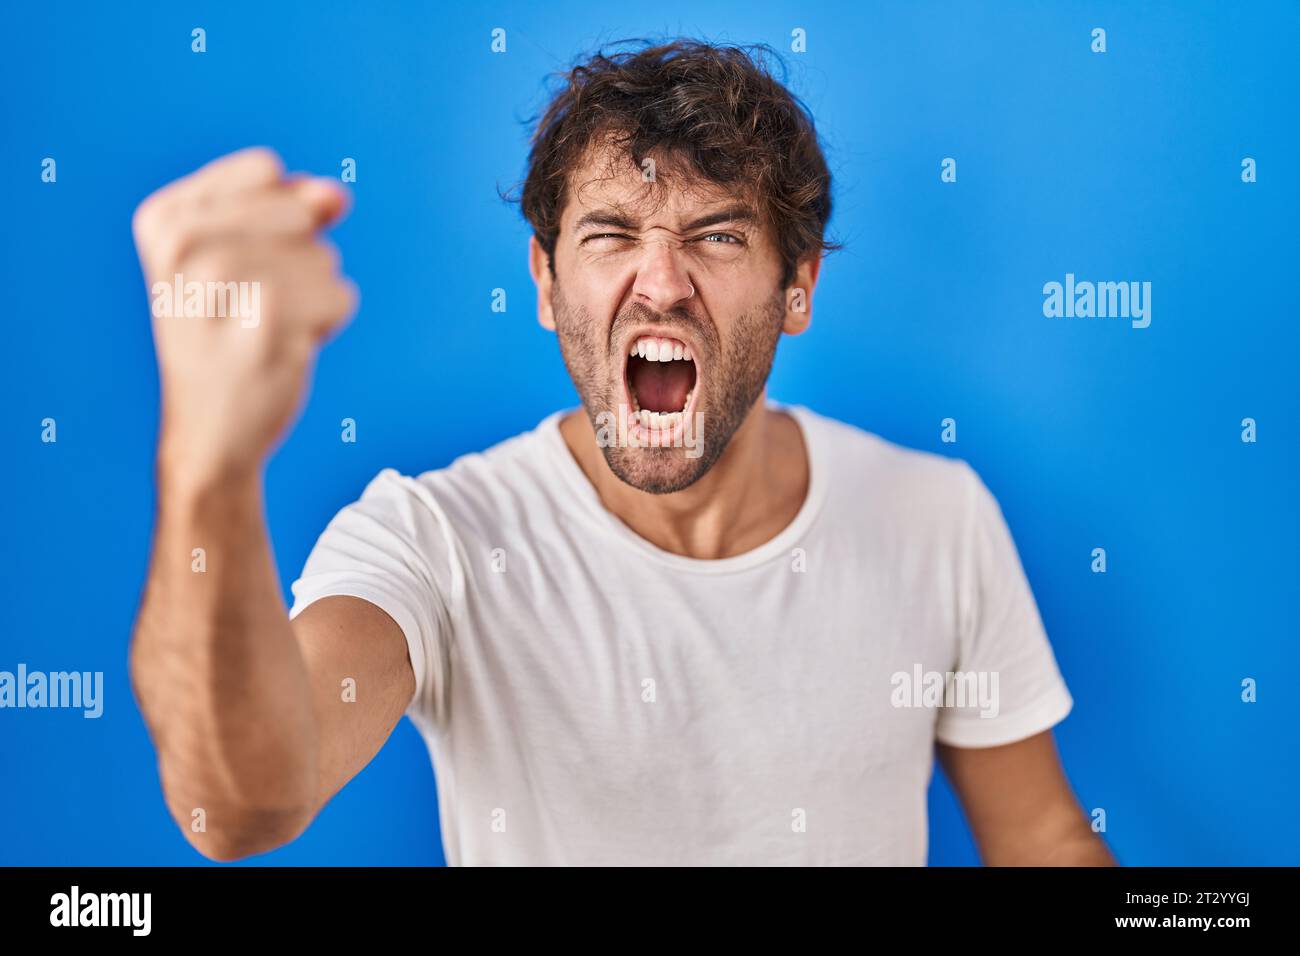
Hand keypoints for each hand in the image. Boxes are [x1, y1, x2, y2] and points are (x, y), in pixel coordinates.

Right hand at [132, 147, 356, 481]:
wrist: (211, 431)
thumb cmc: (230, 333)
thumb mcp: (243, 256)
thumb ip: (292, 206)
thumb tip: (336, 194)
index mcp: (164, 218)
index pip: (268, 171)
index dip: (281, 218)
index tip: (242, 264)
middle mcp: (183, 247)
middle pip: (301, 213)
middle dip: (301, 259)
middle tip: (257, 305)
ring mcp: (221, 287)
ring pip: (324, 257)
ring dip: (314, 296)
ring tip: (268, 329)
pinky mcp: (268, 328)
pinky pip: (340, 295)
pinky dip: (328, 322)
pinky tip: (287, 348)